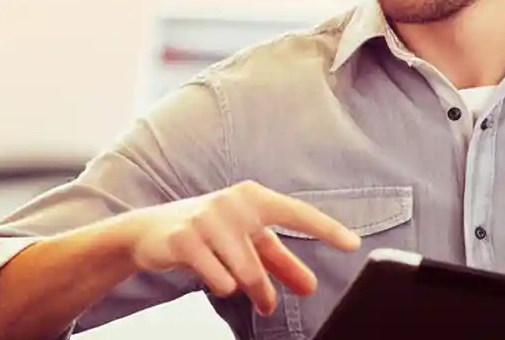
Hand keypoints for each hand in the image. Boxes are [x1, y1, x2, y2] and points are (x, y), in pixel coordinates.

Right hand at [119, 181, 360, 314]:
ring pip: (243, 274)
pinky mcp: (184, 239)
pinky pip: (219, 279)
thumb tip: (308, 286)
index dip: (326, 228)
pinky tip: (211, 274)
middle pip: (263, 262)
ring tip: (229, 284)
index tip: (354, 244)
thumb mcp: (244, 240)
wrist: (150, 231)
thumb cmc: (208, 232)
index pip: (297, 213)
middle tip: (268, 307)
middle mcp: (233, 202)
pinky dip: (220, 284)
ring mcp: (208, 219)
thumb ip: (278, 261)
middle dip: (267, 290)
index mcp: (253, 197)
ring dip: (241, 288)